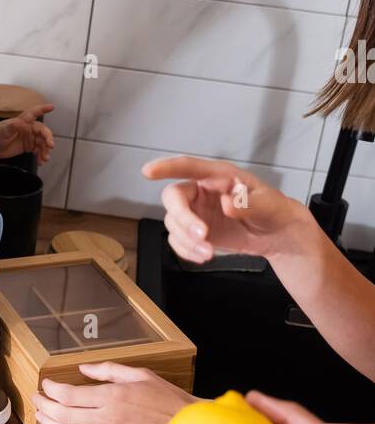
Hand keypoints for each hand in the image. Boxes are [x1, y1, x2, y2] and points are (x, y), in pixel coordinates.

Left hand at [0, 104, 54, 164]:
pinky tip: (41, 161)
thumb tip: (19, 122)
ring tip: (45, 158)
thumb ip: (12, 126)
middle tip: (50, 145)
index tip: (52, 107)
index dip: (42, 109)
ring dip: (45, 150)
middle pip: (42, 131)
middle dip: (48, 138)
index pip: (33, 113)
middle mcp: (28, 128)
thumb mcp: (2, 130)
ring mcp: (29, 138)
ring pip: (42, 142)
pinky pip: (38, 151)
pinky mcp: (28, 147)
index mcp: (22, 121)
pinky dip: (40, 156)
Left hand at [33, 361, 194, 423]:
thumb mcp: (140, 375)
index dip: (52, 389)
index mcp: (112, 396)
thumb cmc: (168, 400)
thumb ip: (108, 370)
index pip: (69, 394)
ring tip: (42, 417)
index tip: (46, 384)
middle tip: (37, 399)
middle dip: (44, 406)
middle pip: (64, 414)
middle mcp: (107, 418)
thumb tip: (84, 369)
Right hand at [141, 155, 308, 262]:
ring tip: (209, 253)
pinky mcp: (194, 232)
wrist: (275, 235)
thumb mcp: (267, 203)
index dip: (166, 167)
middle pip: (174, 198)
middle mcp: (201, 191)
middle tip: (201, 235)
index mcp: (217, 176)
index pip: (187, 167)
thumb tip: (228, 204)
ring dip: (187, 240)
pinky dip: (186, 251)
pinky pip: (178, 240)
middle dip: (183, 219)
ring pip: (174, 223)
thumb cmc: (272, 210)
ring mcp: (195, 212)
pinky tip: (203, 256)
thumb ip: (247, 203)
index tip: (148, 172)